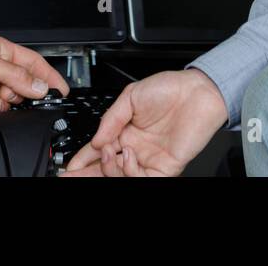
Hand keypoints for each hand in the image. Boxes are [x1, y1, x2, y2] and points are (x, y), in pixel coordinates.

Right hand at [61, 69, 227, 176]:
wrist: (198, 91)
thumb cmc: (170, 89)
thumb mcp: (131, 96)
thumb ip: (111, 118)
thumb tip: (95, 140)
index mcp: (124, 131)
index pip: (97, 152)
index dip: (82, 161)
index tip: (69, 167)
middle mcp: (135, 148)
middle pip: (105, 169)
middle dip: (86, 175)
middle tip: (71, 175)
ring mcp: (149, 159)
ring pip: (121, 177)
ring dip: (108, 169)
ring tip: (108, 153)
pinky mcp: (165, 167)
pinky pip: (142, 179)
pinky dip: (130, 172)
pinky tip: (128, 156)